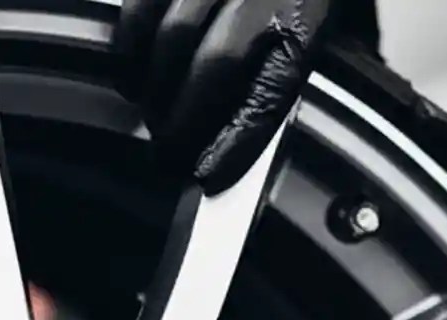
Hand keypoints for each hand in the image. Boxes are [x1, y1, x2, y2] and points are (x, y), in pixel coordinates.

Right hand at [114, 0, 331, 193]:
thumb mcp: (315, 20)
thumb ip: (283, 66)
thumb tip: (240, 130)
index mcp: (307, 11)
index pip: (273, 86)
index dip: (238, 138)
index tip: (209, 174)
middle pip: (216, 65)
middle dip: (185, 120)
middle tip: (169, 154)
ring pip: (172, 34)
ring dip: (155, 87)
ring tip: (151, 113)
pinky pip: (142, 3)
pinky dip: (131, 42)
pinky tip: (134, 69)